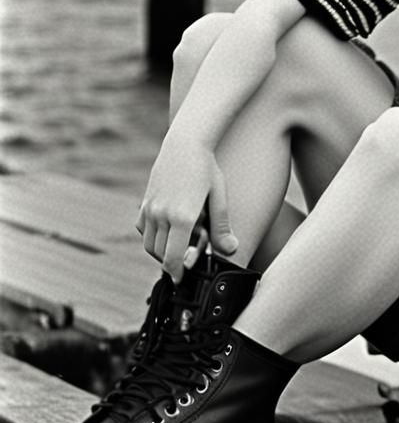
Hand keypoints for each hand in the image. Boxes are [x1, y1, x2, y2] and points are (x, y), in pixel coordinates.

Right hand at [137, 132, 237, 281]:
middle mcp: (162, 214)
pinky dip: (152, 236)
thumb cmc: (206, 168)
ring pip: (149, 243)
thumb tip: (231, 250)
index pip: (174, 258)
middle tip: (188, 257)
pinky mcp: (145, 201)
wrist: (186, 143)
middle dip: (173, 262)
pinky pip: (143, 228)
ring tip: (180, 243)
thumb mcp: (218, 197)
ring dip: (162, 250)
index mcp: (182, 217)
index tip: (183, 279)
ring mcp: (150, 208)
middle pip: (160, 254)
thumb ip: (221, 227)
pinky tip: (168, 229)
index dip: (178, 272)